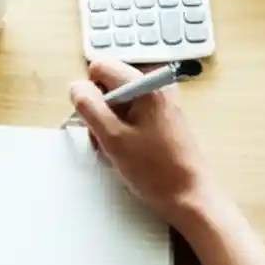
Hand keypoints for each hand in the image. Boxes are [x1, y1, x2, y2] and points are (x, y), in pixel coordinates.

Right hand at [69, 59, 219, 226]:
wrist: (189, 196)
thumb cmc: (155, 170)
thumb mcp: (112, 138)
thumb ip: (89, 106)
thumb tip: (76, 86)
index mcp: (145, 85)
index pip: (100, 68)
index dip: (91, 94)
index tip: (99, 121)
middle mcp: (155, 86)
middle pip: (108, 85)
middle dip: (100, 112)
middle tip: (109, 140)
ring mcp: (160, 102)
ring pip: (117, 103)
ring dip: (109, 126)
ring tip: (120, 150)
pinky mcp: (161, 117)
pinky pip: (130, 116)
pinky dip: (122, 132)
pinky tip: (129, 152)